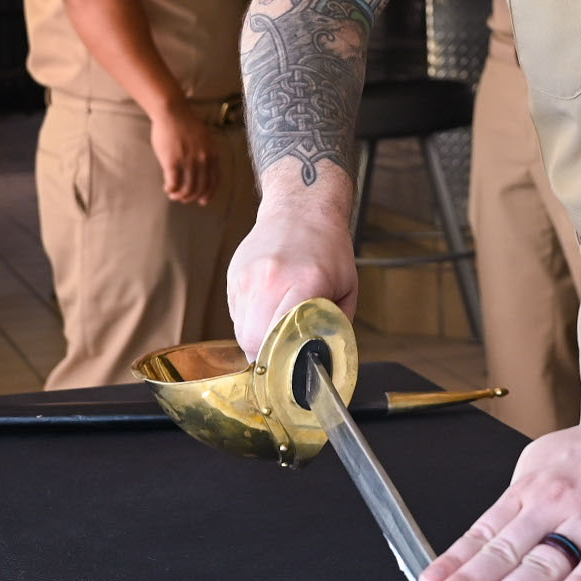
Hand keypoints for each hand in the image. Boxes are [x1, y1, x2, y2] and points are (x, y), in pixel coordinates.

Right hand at [150, 107, 218, 205]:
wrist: (172, 112)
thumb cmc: (186, 124)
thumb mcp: (205, 139)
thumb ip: (206, 154)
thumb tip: (202, 170)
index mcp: (212, 154)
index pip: (215, 181)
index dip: (209, 194)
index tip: (203, 201)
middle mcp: (203, 160)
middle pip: (201, 188)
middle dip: (192, 197)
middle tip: (184, 199)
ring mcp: (188, 161)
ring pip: (187, 189)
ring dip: (180, 196)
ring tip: (174, 194)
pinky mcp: (173, 162)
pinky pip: (174, 184)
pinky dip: (171, 189)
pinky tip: (167, 188)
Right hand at [226, 196, 358, 354]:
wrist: (300, 209)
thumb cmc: (328, 248)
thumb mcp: (347, 287)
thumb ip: (336, 324)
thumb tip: (324, 357)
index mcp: (304, 282)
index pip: (279, 335)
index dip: (281, 360)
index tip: (288, 371)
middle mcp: (270, 279)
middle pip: (252, 338)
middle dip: (265, 357)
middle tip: (280, 360)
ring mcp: (247, 277)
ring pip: (240, 329)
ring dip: (256, 340)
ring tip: (276, 331)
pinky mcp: (233, 276)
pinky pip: (236, 314)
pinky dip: (249, 321)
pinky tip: (267, 310)